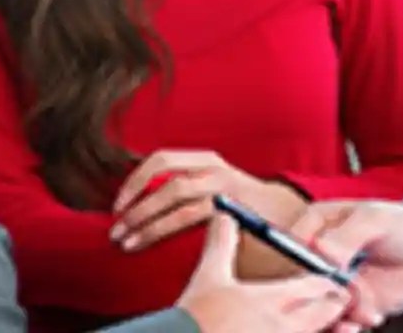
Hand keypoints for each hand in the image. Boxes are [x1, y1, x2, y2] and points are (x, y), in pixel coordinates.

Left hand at [110, 150, 305, 252]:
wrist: (286, 213)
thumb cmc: (241, 205)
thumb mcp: (211, 188)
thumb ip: (183, 191)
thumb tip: (139, 205)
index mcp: (204, 159)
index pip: (161, 159)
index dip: (135, 180)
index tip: (118, 205)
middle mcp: (212, 166)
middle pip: (164, 175)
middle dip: (135, 202)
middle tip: (116, 227)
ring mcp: (223, 184)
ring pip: (174, 195)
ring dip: (144, 219)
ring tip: (125, 240)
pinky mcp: (230, 204)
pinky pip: (188, 215)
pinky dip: (161, 229)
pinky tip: (145, 242)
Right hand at [178, 213, 349, 332]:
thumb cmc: (194, 318)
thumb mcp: (207, 276)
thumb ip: (221, 242)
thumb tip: (223, 214)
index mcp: (269, 299)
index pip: (316, 285)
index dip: (329, 280)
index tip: (335, 279)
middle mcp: (282, 327)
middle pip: (326, 312)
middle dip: (338, 305)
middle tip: (343, 299)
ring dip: (335, 330)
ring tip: (346, 328)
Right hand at [289, 200, 402, 328]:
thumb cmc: (400, 225)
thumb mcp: (376, 220)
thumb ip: (348, 234)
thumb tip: (322, 251)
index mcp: (313, 227)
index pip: (290, 251)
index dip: (303, 268)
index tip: (328, 277)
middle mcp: (316, 257)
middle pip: (299, 285)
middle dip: (322, 297)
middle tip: (348, 298)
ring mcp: (330, 284)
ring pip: (315, 308)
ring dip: (336, 317)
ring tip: (361, 313)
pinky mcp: (345, 306)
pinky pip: (335, 322)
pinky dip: (348, 326)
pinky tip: (370, 317)